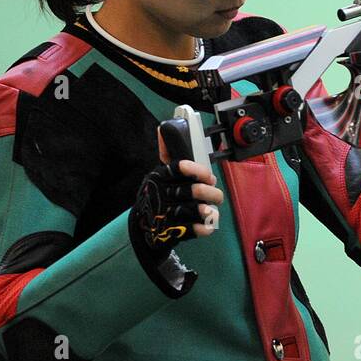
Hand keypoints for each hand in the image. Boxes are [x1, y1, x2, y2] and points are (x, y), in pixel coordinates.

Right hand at [132, 132, 225, 251]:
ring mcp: (166, 214)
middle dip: (210, 193)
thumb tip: (164, 129)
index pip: (179, 167)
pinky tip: (206, 224)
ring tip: (211, 209)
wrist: (144, 226)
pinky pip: (193, 229)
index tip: (208, 175)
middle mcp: (162, 193)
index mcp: (160, 176)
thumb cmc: (158, 195)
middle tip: (216, 194)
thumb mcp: (160, 174)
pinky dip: (203, 227)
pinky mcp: (171, 231)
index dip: (197, 170)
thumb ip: (168, 155)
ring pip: (195, 209)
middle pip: (194, 191)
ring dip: (208, 210)